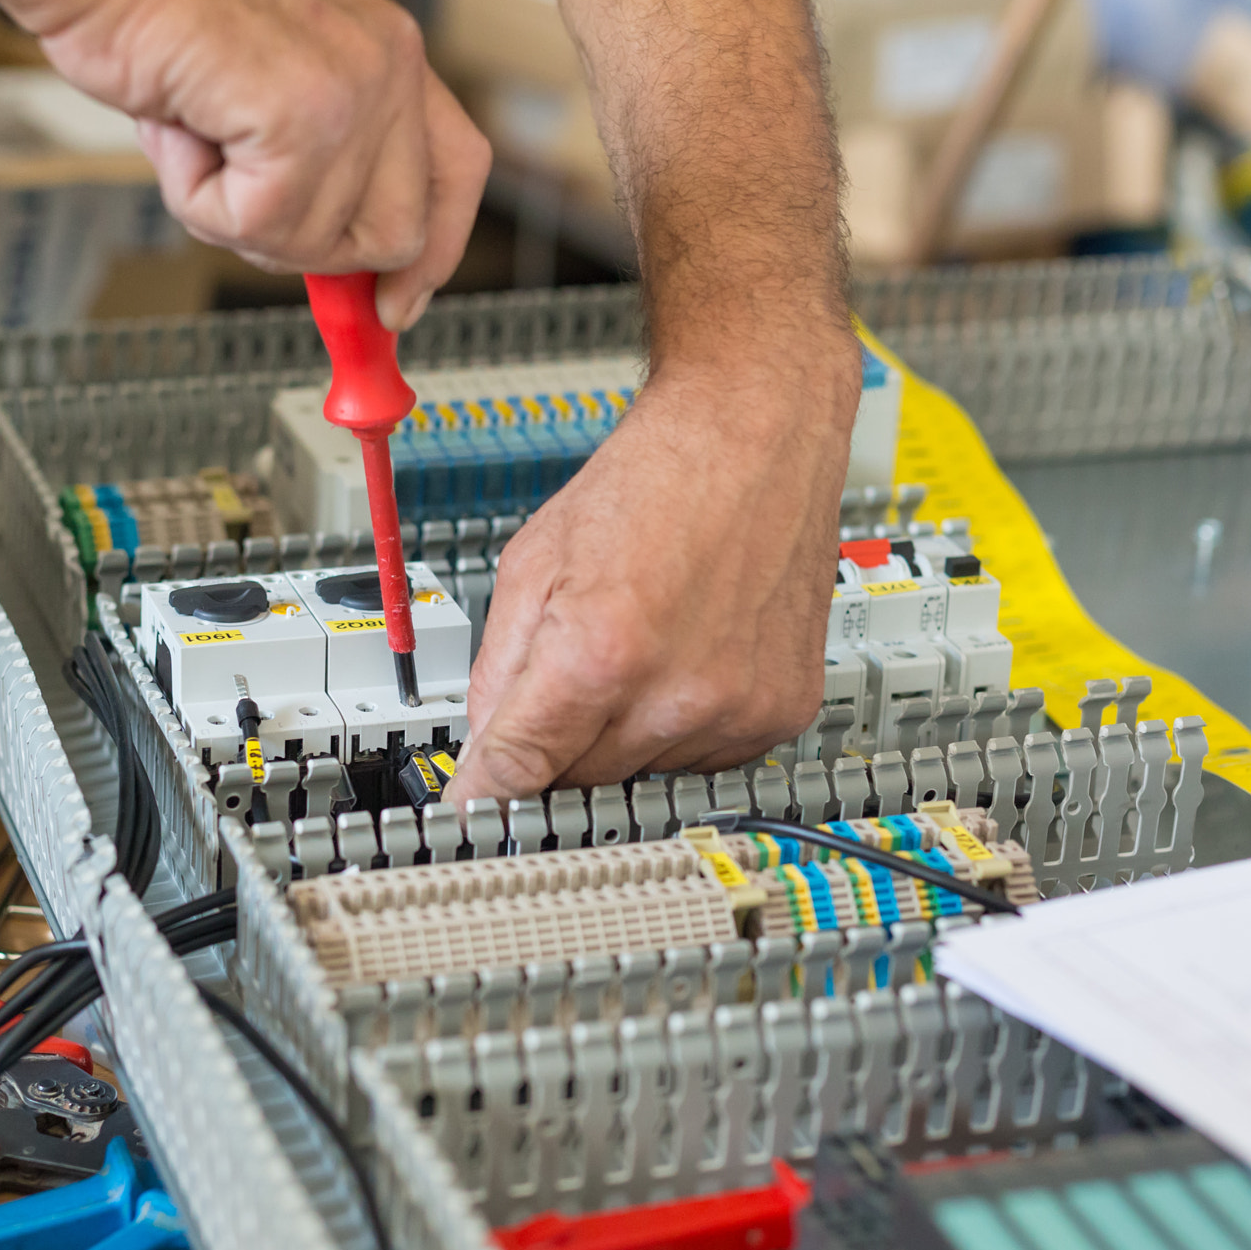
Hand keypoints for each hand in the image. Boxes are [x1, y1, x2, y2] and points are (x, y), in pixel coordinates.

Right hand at [0, 0, 490, 329]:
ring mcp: (352, 88)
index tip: (399, 306)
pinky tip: (183, 134)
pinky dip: (202, 201)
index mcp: (388, 52)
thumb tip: (341, 267)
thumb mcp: (267, 99)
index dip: (435, 254)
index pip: (458, 171)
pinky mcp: (300, 115)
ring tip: (198, 138)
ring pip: (320, 243)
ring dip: (237, 218)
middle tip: (244, 209)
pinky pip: (263, 226)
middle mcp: (387, 62)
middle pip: (397, 234)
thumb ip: (323, 169)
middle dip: (313, 251)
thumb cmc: (161, 27)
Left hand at [444, 335, 861, 802]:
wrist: (758, 433)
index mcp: (601, 652)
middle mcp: (677, 695)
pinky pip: (704, 760)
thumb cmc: (654, 478)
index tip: (468, 816)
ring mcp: (736, 711)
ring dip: (622, 734)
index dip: (484, 798)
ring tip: (641, 643)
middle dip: (556, 745)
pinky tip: (685, 656)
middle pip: (578, 783)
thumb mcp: (532, 563)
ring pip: (640, 774)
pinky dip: (680, 726)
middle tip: (565, 675)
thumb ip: (499, 669)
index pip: (519, 773)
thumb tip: (484, 750)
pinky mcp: (781, 714)